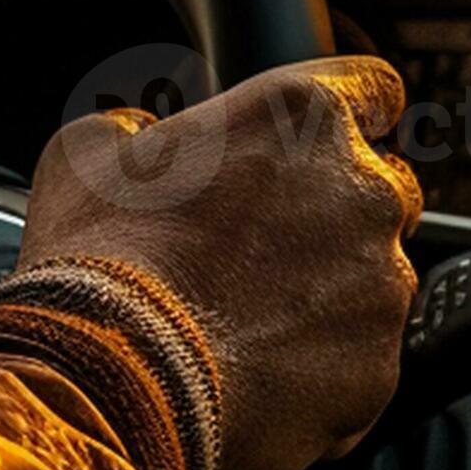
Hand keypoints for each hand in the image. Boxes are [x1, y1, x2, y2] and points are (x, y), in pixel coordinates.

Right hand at [21, 56, 421, 469]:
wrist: (115, 376)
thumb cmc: (100, 258)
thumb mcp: (86, 155)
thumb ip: (133, 127)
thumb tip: (138, 136)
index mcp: (302, 118)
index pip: (375, 90)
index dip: (352, 118)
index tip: (322, 151)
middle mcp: (363, 191)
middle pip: (384, 192)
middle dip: (338, 218)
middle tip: (263, 254)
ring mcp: (381, 283)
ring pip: (375, 284)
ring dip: (329, 298)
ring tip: (247, 329)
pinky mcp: (379, 365)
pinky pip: (362, 363)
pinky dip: (321, 372)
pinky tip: (255, 379)